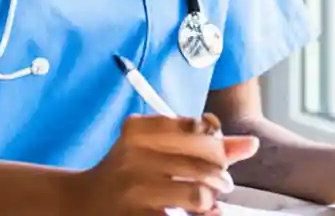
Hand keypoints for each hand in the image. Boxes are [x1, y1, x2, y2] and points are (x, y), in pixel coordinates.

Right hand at [72, 113, 260, 214]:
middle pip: (203, 161)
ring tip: (210, 201)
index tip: (216, 150)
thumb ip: (202, 143)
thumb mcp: (155, 147)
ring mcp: (135, 189)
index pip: (197, 126)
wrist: (83, 203)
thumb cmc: (128, 171)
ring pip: (198, 194)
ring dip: (212, 199)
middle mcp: (134, 155)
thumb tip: (252, 144)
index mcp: (138, 130)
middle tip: (221, 182)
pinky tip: (208, 214)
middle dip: (220, 174)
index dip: (215, 139)